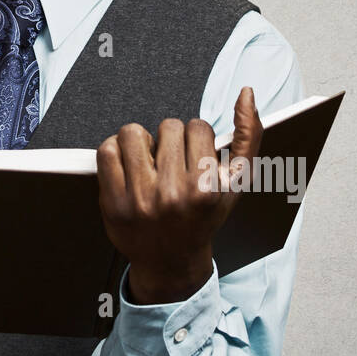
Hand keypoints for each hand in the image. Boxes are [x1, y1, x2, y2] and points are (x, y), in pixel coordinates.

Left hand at [97, 86, 263, 303]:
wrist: (171, 261)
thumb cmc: (204, 216)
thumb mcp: (236, 183)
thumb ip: (249, 137)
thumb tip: (247, 93)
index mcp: (207, 188)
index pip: (198, 127)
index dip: (195, 139)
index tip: (194, 159)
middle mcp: (174, 195)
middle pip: (167, 126)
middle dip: (170, 140)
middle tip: (171, 164)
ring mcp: (140, 200)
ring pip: (133, 132)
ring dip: (140, 142)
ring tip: (148, 163)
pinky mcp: (112, 202)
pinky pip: (107, 149)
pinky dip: (115, 151)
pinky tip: (128, 168)